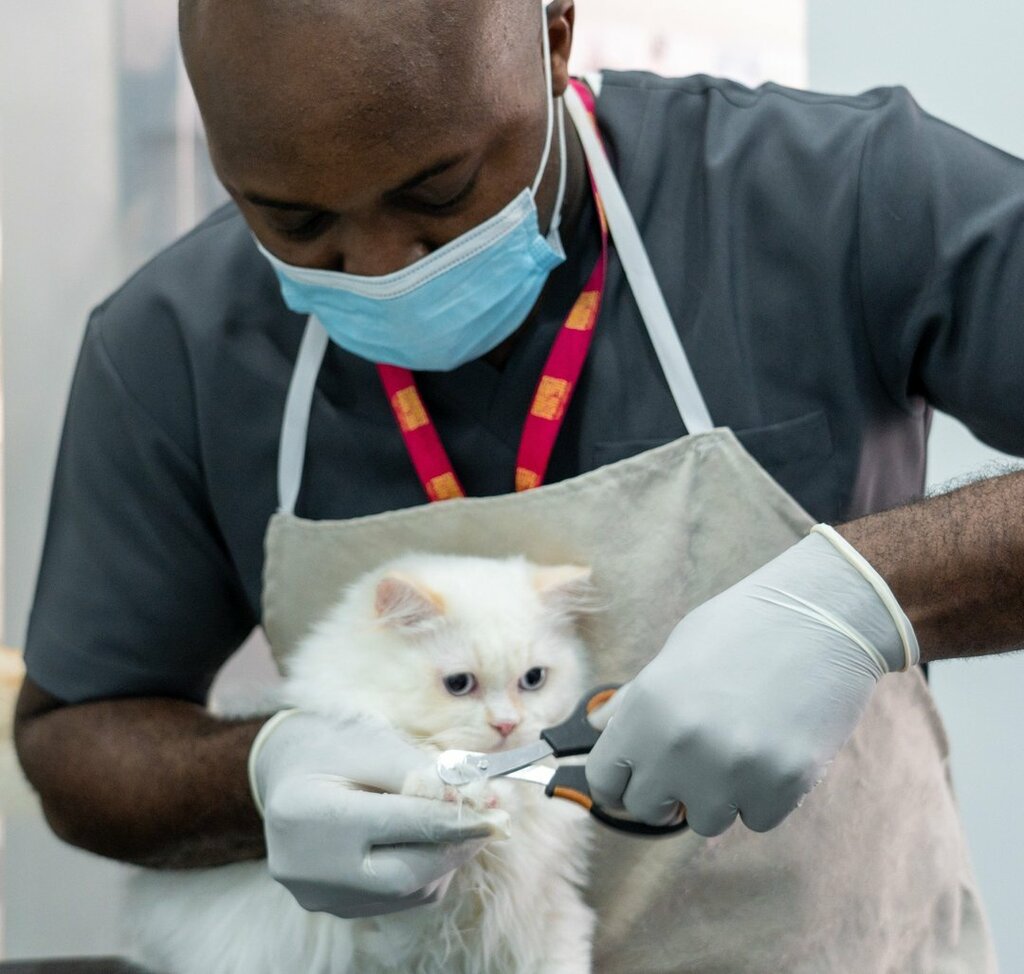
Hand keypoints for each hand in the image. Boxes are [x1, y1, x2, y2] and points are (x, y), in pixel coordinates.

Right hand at [249, 710, 500, 917]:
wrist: (285, 773)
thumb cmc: (331, 747)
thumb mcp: (372, 742)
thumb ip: (419, 771)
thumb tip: (474, 797)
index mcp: (307, 813)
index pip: (396, 825)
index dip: (453, 820)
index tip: (495, 813)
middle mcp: (305, 866)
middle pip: (403, 874)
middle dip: (456, 847)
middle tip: (492, 822)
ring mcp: (316, 894)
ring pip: (404, 893)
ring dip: (445, 860)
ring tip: (467, 825)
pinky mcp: (331, 906)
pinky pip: (394, 899)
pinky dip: (425, 873)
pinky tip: (436, 842)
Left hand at [586, 525, 918, 836]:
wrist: (823, 616)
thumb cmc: (743, 626)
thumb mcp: (674, 653)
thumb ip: (633, 701)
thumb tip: (598, 727)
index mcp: (646, 708)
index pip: (605, 782)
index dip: (619, 782)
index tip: (636, 778)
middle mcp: (681, 746)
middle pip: (649, 810)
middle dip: (667, 790)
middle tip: (693, 762)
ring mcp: (733, 770)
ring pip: (706, 821)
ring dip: (719, 795)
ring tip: (740, 745)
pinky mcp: (783, 785)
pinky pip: (758, 819)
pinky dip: (764, 796)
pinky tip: (774, 749)